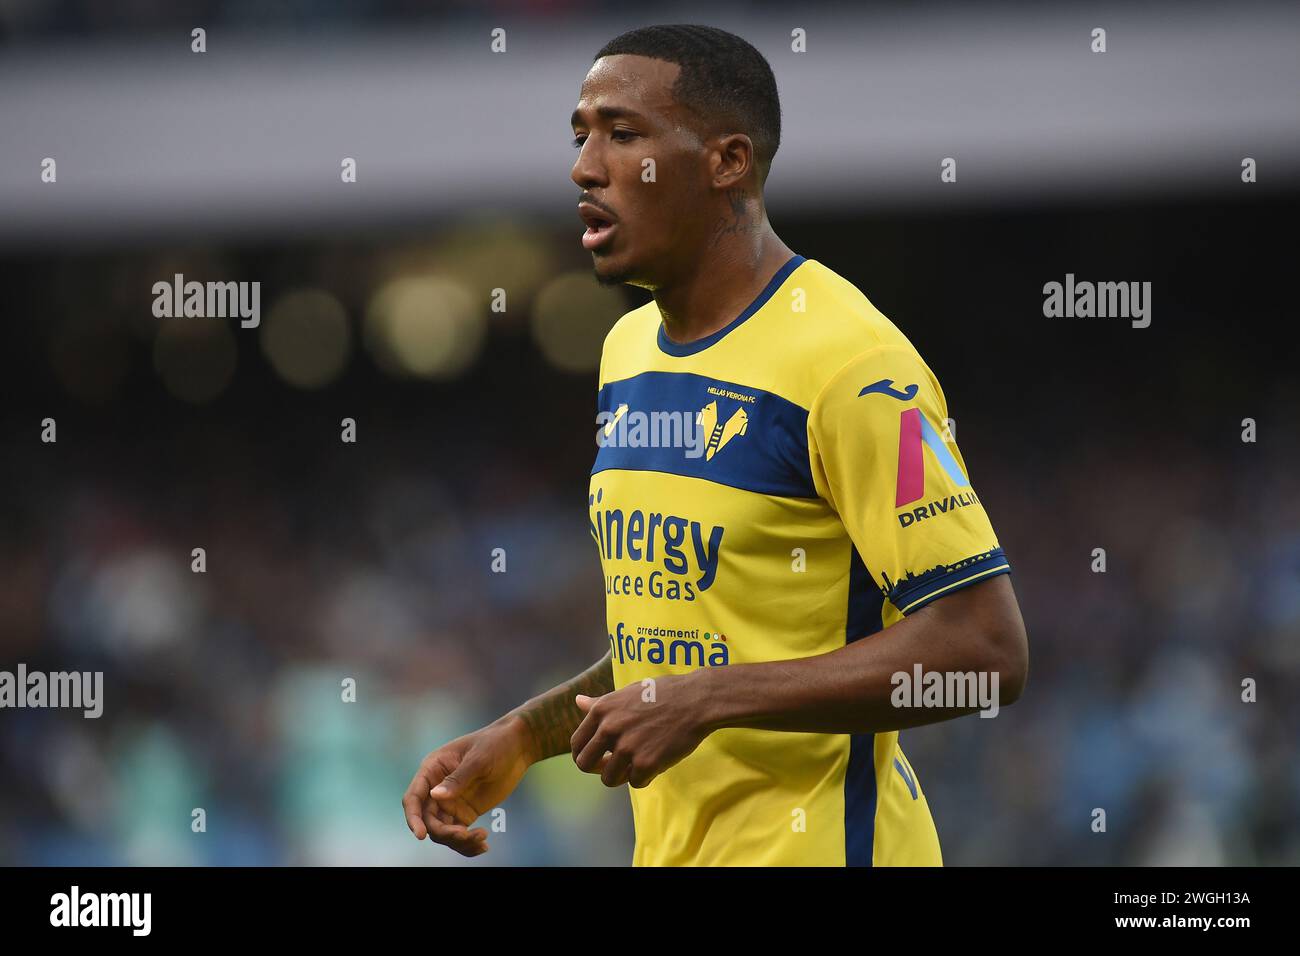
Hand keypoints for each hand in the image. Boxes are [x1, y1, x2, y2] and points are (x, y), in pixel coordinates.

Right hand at [403, 716, 537, 856]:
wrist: (518, 746)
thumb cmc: (495, 744)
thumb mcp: (478, 759)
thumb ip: (458, 779)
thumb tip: (435, 795)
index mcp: (433, 769)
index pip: (414, 798)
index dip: (413, 818)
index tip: (421, 835)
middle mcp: (436, 789)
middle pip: (428, 820)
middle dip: (443, 832)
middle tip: (465, 835)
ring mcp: (450, 803)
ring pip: (443, 831)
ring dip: (458, 841)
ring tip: (481, 838)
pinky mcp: (465, 813)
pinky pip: (460, 834)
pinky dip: (468, 844)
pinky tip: (483, 846)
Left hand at [570, 672, 711, 788]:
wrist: (696, 700)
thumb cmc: (663, 694)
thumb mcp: (627, 693)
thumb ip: (600, 703)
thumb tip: (578, 702)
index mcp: (601, 711)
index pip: (577, 744)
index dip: (584, 754)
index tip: (597, 758)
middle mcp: (609, 729)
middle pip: (585, 765)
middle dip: (598, 769)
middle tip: (613, 766)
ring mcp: (627, 748)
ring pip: (609, 779)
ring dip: (622, 776)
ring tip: (637, 763)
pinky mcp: (646, 764)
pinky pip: (635, 783)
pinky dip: (645, 776)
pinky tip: (656, 761)